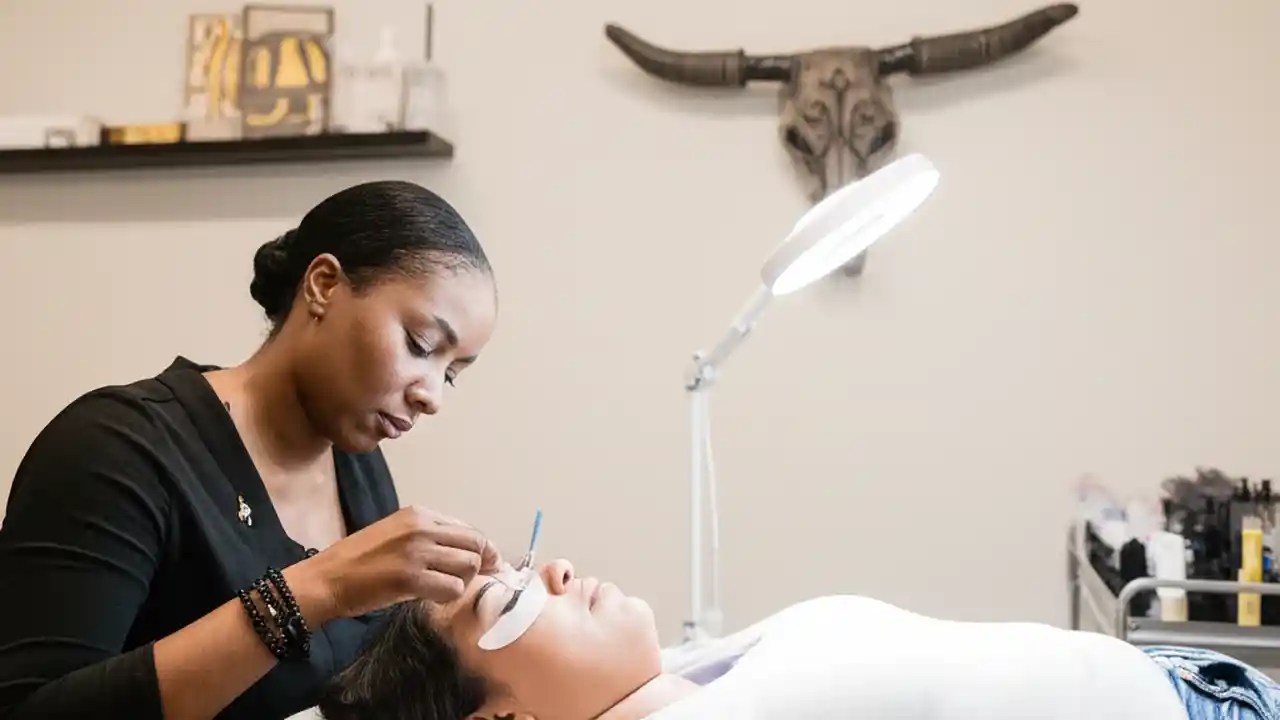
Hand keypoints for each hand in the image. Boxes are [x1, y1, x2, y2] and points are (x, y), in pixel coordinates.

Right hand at [287, 506, 502, 623]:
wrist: (327, 578)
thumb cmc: (359, 560)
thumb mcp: (397, 534)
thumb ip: (429, 536)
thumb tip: (468, 550)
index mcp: (419, 514)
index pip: (468, 529)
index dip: (483, 549)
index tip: (489, 564)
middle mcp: (422, 528)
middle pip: (476, 544)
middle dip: (482, 565)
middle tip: (479, 581)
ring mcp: (417, 552)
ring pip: (469, 565)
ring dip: (463, 581)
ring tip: (443, 588)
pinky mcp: (411, 578)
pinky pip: (453, 588)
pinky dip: (448, 596)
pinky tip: (432, 597)